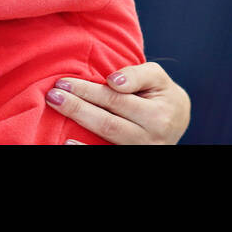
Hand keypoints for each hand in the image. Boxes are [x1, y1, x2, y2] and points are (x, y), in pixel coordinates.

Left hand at [46, 62, 189, 143]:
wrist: (177, 121)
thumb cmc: (161, 94)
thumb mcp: (157, 78)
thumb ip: (137, 75)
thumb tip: (112, 81)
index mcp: (158, 114)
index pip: (117, 100)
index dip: (89, 90)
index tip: (64, 82)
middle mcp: (150, 137)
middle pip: (108, 121)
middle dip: (77, 106)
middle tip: (53, 94)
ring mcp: (140, 150)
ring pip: (106, 136)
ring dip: (78, 122)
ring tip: (56, 107)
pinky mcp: (130, 156)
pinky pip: (107, 155)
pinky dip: (86, 150)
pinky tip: (67, 143)